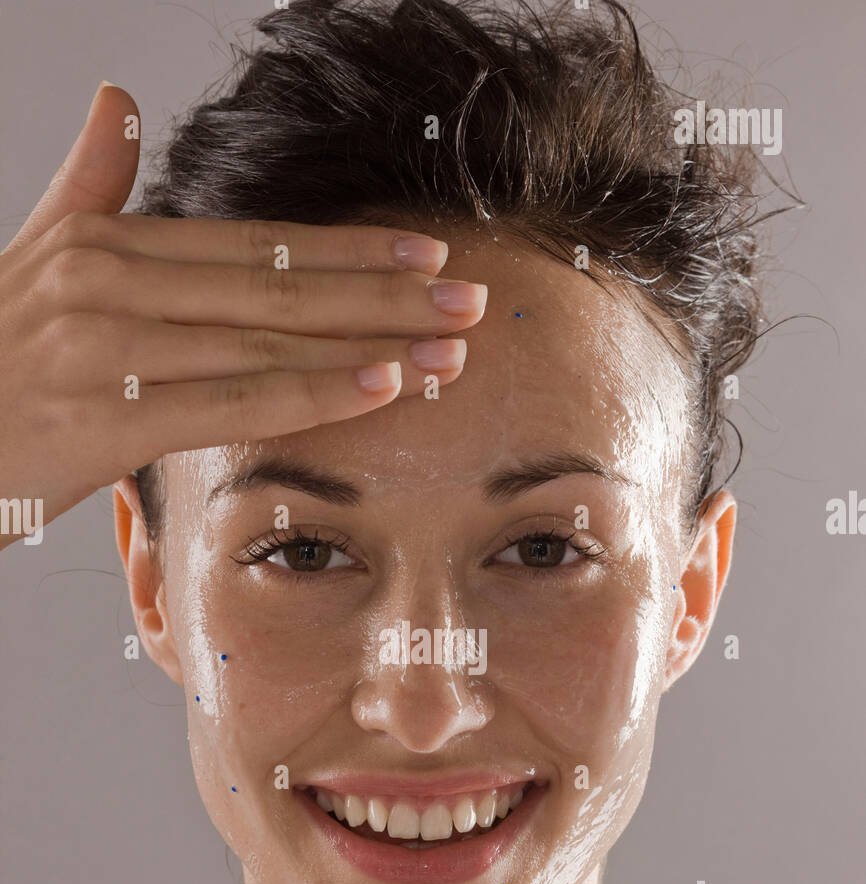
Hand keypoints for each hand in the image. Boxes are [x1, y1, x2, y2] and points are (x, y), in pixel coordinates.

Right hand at [0, 84, 484, 547]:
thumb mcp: (34, 257)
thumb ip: (85, 186)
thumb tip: (117, 101)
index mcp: (106, 246)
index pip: (252, 244)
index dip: (344, 251)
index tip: (423, 255)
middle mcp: (109, 285)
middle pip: (276, 288)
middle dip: (383, 296)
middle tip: (470, 298)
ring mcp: (104, 349)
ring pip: (266, 345)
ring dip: (369, 348)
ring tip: (450, 351)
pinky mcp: (100, 420)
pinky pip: (230, 405)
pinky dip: (312, 396)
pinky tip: (380, 387)